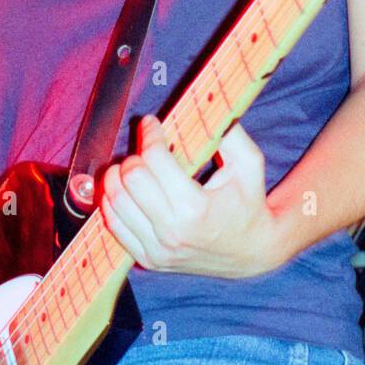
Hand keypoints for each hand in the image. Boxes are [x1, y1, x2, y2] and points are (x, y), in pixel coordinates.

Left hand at [99, 116, 283, 277]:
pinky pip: (113, 225)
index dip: (150, 134)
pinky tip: (126, 187)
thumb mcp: (249, 164)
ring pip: (114, 202)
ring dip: (118, 176)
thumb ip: (229, 132)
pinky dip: (113, 201)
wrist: (252, 254)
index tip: (152, 123)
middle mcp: (171, 233)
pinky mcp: (147, 260)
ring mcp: (156, 250)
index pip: (154, 160)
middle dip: (135, 155)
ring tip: (134, 165)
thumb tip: (207, 104)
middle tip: (147, 148)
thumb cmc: (249, 203)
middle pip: (130, 179)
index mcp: (196, 209)